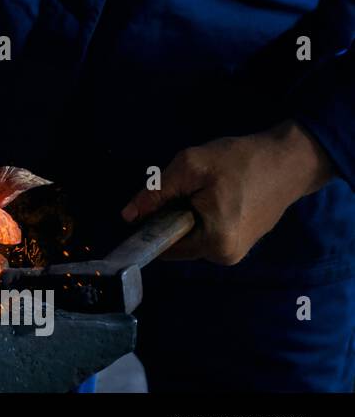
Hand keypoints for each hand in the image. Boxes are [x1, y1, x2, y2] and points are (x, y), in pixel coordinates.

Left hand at [120, 121, 333, 264]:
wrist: (290, 159)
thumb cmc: (241, 161)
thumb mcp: (191, 167)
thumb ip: (156, 193)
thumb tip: (128, 215)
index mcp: (214, 244)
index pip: (164, 246)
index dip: (150, 225)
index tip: (149, 203)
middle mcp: (224, 257)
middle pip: (178, 240)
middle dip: (172, 215)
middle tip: (187, 187)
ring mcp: (235, 251)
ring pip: (191, 235)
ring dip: (187, 213)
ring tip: (204, 188)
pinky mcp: (241, 241)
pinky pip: (207, 230)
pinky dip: (202, 214)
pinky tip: (216, 194)